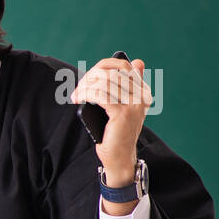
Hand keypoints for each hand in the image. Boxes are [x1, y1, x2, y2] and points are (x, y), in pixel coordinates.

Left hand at [72, 57, 151, 183]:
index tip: (89, 77)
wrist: (120, 157)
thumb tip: (138, 62)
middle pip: (111, 72)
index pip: (122, 65)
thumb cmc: (116, 132)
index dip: (101, 67)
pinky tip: (79, 98)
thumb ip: (127, 87)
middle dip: (90, 77)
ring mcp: (133, 104)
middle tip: (79, 89)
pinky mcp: (122, 114)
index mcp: (142, 91)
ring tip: (77, 96)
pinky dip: (86, 94)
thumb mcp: (122, 106)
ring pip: (104, 82)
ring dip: (85, 87)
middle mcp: (141, 95)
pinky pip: (100, 95)